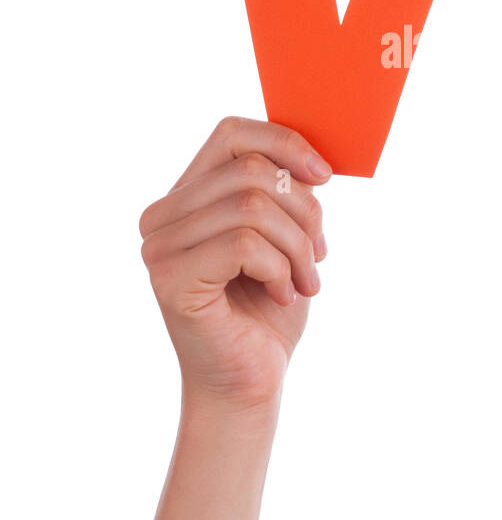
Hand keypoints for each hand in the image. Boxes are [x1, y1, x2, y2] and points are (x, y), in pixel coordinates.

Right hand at [139, 117, 330, 413]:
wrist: (248, 385)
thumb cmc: (267, 313)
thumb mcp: (286, 237)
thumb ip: (284, 192)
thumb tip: (309, 161)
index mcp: (185, 198)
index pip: (232, 134)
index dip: (285, 143)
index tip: (324, 177)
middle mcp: (161, 217)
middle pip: (251, 170)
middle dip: (303, 212)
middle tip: (318, 257)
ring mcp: (159, 248)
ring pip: (253, 206)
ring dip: (298, 246)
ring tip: (305, 281)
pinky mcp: (171, 280)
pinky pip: (245, 244)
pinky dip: (280, 269)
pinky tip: (282, 295)